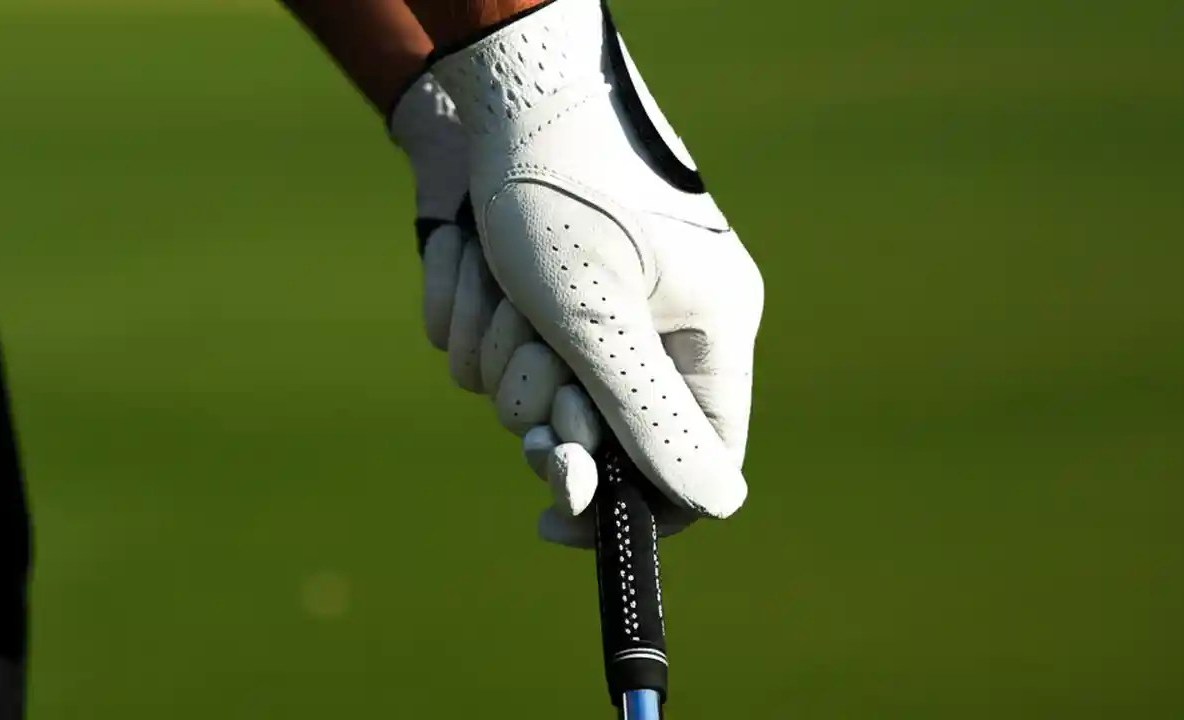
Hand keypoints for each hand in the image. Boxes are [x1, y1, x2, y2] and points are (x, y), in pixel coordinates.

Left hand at [432, 0, 764, 543]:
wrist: (501, 87)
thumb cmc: (558, 189)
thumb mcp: (599, 316)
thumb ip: (650, 419)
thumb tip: (716, 505)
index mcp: (706, 332)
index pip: (697, 462)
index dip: (632, 502)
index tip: (554, 517)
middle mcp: (656, 329)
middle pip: (592, 435)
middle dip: (539, 395)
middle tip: (527, 348)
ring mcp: (590, 312)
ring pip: (521, 395)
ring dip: (494, 344)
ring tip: (502, 271)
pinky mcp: (529, 293)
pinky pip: (481, 348)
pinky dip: (467, 308)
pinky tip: (475, 253)